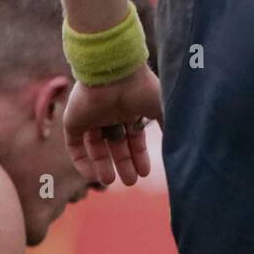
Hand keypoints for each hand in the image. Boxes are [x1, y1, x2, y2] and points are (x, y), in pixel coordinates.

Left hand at [62, 65, 162, 187]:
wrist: (114, 70)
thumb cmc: (142, 87)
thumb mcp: (164, 110)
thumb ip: (170, 128)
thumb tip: (180, 146)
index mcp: (131, 109)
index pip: (133, 137)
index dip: (138, 155)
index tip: (144, 173)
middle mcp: (111, 112)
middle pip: (116, 143)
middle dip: (123, 163)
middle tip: (131, 182)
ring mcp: (91, 115)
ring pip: (95, 145)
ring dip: (102, 164)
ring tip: (109, 182)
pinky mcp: (73, 118)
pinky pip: (74, 143)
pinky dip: (81, 160)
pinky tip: (90, 176)